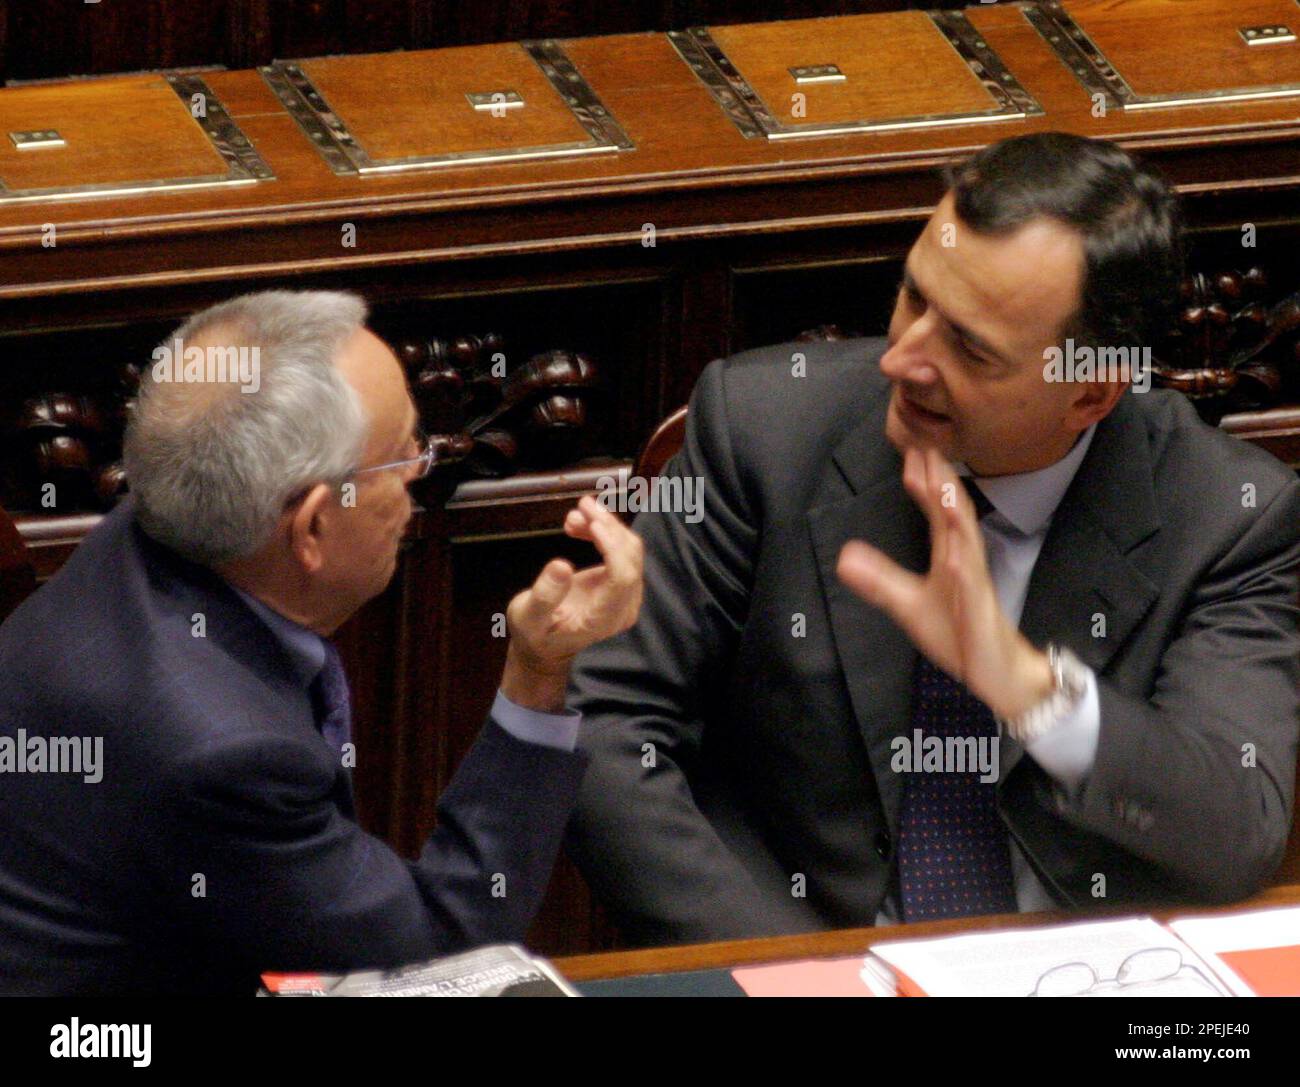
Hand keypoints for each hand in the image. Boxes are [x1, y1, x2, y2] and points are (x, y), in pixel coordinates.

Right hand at [501, 495, 643, 711]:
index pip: (623, 578)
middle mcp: (624, 606)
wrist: (546, 645)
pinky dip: (602, 531)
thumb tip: (561, 565)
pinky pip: (620, 548)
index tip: (594, 524)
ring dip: (604, 525)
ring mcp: (626, 593)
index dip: (614, 547)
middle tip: (581, 505)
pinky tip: (579, 524)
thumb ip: (544, 595)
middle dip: (608, 526)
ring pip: (627, 548)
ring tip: (574, 514)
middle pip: (630, 557)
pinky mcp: (620, 581)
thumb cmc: (536, 633)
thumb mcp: (528, 618)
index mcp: (605, 618)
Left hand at [835, 445, 1052, 719]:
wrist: (997, 672)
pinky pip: (973, 587)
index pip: (938, 510)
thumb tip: (844, 556)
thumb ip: (880, 579)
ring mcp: (975, 584)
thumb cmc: (959, 634)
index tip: (910, 451)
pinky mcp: (980, 611)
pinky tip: (952, 556)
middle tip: (925, 447)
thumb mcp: (908, 604)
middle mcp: (965, 561)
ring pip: (967, 540)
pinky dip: (964, 568)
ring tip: (940, 482)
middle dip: (940, 480)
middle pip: (954, 512)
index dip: (925, 481)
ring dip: (955, 510)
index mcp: (950, 555)